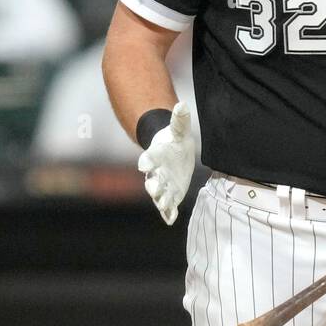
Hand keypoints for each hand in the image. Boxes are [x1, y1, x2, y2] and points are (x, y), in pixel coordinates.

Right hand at [137, 102, 195, 225]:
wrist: (175, 153)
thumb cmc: (174, 141)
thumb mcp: (179, 130)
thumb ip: (180, 119)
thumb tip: (182, 104)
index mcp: (155, 156)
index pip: (148, 159)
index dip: (146, 161)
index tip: (143, 164)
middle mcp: (156, 173)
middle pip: (152, 180)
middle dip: (153, 185)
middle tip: (155, 189)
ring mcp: (162, 185)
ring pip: (159, 195)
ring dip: (161, 200)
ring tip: (165, 205)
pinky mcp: (171, 194)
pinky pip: (168, 206)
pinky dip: (168, 213)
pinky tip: (171, 220)